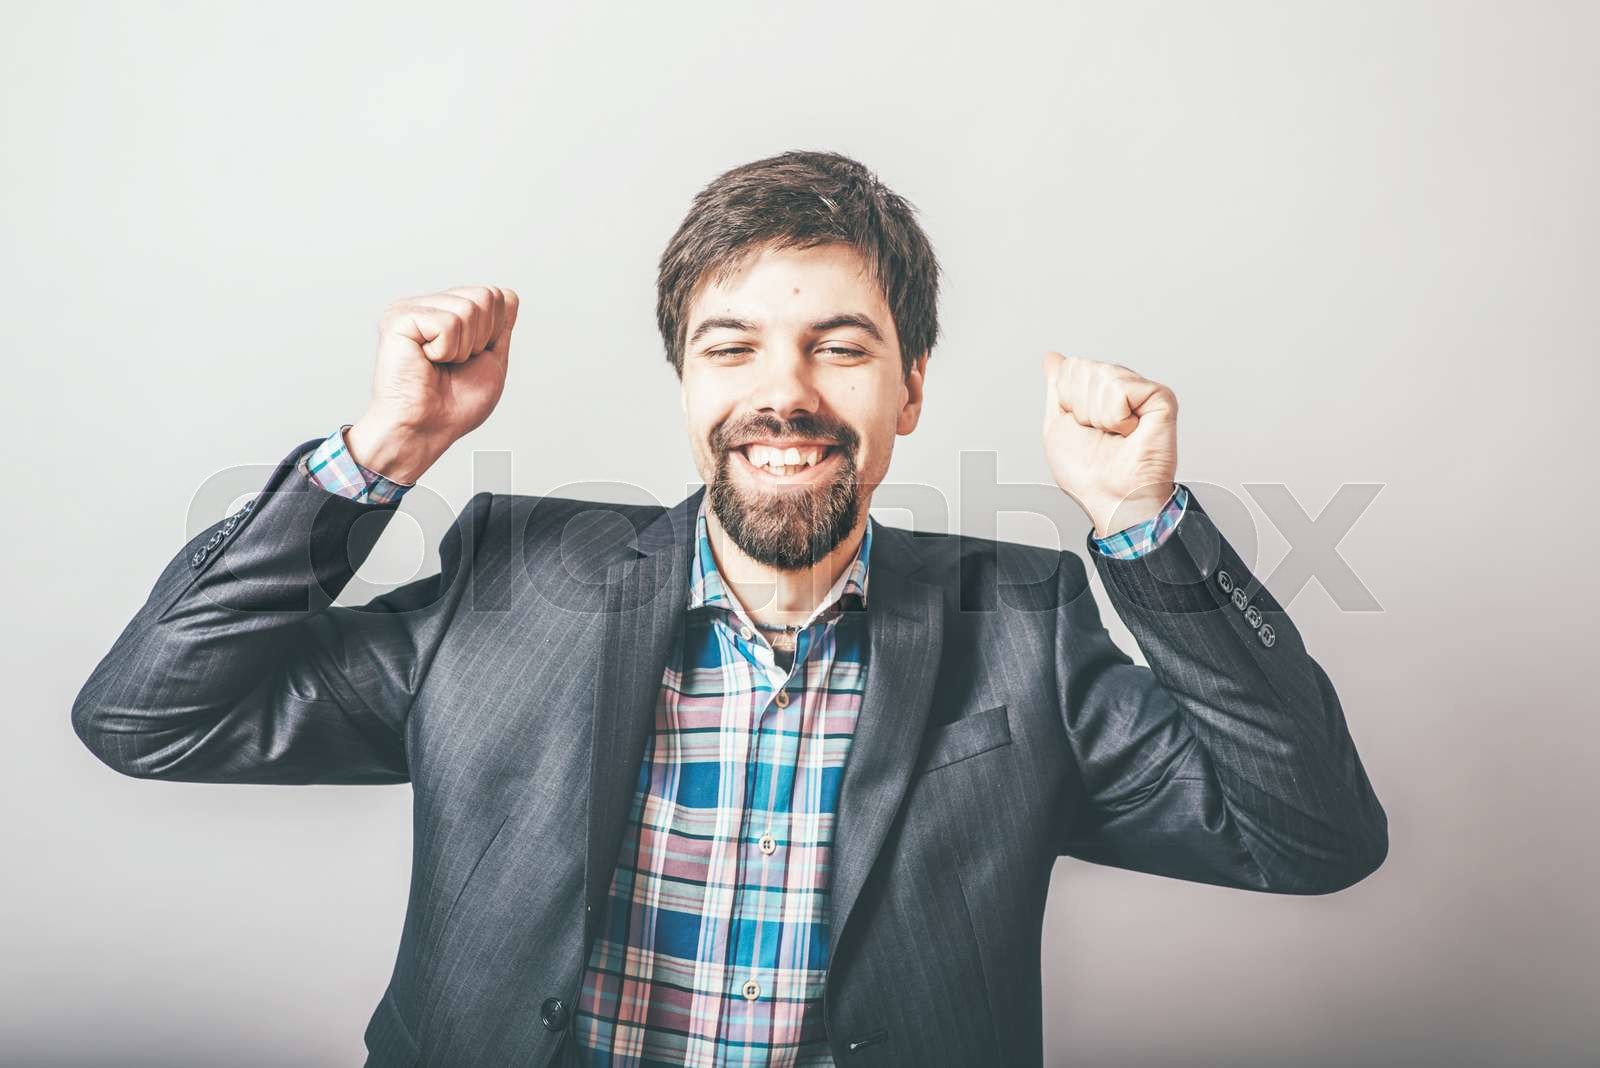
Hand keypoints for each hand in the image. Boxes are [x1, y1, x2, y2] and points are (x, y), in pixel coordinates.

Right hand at [346, 285, 518, 483]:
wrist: (427, 428)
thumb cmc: (455, 405)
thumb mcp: (493, 360)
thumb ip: (502, 326)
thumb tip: (508, 295)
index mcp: (450, 313)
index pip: (498, 295)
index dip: (496, 332)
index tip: (473, 358)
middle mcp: (430, 305)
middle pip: (487, 295)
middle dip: (482, 338)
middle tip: (455, 363)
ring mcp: (413, 309)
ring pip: (469, 309)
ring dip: (462, 348)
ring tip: (440, 364)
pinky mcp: (399, 318)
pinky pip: (448, 324)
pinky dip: (446, 351)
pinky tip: (426, 361)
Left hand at [1041, 352, 1177, 537]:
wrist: (1111, 498)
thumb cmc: (1087, 475)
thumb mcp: (1056, 426)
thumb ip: (1056, 388)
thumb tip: (1053, 359)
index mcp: (1098, 395)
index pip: (1071, 367)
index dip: (1067, 400)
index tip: (1082, 427)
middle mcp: (1121, 390)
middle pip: (1084, 367)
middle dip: (1080, 406)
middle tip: (1099, 433)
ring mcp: (1142, 392)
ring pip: (1102, 374)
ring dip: (1098, 415)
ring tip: (1114, 434)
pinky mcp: (1160, 398)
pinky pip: (1121, 388)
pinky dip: (1115, 417)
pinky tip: (1129, 432)